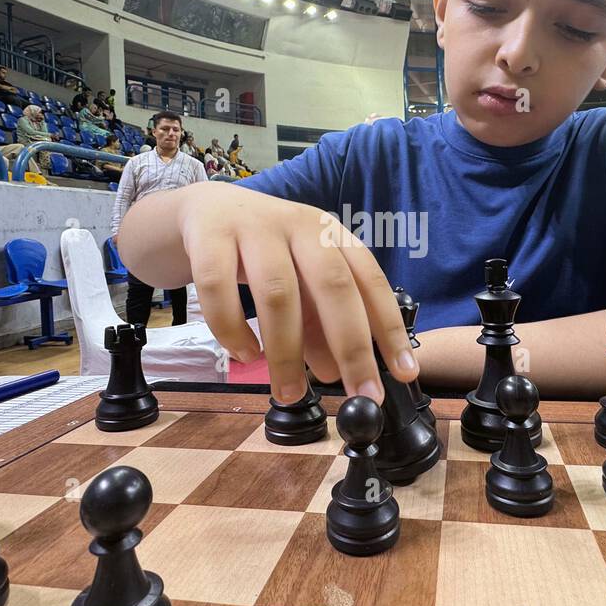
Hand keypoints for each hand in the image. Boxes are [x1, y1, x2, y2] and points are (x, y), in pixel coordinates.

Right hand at [148, 184, 417, 403]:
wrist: (200, 210)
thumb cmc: (260, 252)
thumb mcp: (298, 284)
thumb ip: (318, 325)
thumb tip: (338, 373)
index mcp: (330, 235)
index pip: (369, 281)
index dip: (389, 327)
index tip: (406, 373)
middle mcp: (299, 225)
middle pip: (333, 286)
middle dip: (351, 346)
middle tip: (359, 394)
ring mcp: (254, 226)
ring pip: (278, 293)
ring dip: (286, 352)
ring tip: (289, 392)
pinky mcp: (209, 236)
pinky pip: (220, 289)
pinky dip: (233, 329)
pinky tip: (244, 355)